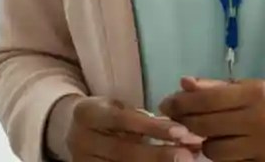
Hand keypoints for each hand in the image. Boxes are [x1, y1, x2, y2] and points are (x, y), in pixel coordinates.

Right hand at [54, 95, 204, 161]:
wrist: (77, 132)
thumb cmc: (107, 117)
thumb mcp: (119, 108)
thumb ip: (147, 119)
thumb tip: (186, 133)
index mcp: (87, 114)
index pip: (122, 120)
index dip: (152, 127)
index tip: (181, 131)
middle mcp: (80, 140)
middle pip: (123, 151)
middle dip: (158, 154)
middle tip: (187, 156)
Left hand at [159, 77, 264, 161]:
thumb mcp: (256, 86)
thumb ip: (219, 87)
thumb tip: (184, 83)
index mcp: (257, 93)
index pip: (207, 100)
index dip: (181, 103)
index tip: (166, 103)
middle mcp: (261, 119)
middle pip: (206, 126)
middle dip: (184, 123)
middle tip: (173, 119)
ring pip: (215, 151)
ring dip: (203, 143)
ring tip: (202, 134)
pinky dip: (222, 157)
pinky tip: (221, 147)